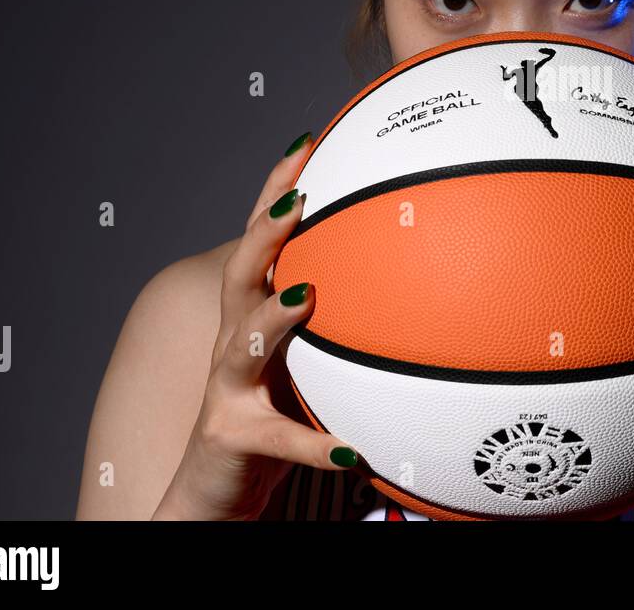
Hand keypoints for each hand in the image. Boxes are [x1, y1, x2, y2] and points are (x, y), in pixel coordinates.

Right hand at [153, 133, 359, 519]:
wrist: (214, 490)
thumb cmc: (273, 415)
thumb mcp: (308, 360)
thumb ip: (344, 321)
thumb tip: (420, 280)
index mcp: (254, 315)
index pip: (262, 241)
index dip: (276, 189)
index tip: (307, 142)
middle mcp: (232, 341)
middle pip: (239, 272)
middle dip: (264, 231)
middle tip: (299, 197)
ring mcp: (226, 389)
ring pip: (240, 344)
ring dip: (271, 318)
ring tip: (306, 294)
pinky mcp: (233, 437)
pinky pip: (280, 439)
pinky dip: (315, 442)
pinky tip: (353, 449)